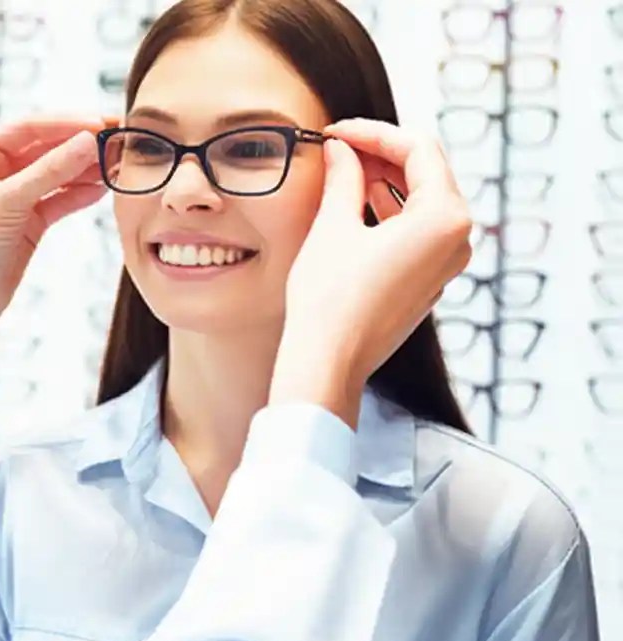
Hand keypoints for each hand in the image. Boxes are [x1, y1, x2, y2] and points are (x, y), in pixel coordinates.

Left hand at [0, 116, 111, 369]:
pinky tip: (104, 187)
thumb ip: (51, 170)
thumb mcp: (10, 202)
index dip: (66, 124)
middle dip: (82, 145)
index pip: (29, 128)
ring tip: (119, 163)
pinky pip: (60, 197)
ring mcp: (15, 193)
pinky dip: (81, 194)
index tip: (100, 124)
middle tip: (118, 139)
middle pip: (47, 147)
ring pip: (58, 172)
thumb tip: (89, 140)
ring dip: (86, 169)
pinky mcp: (30, 217)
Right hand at [270, 119, 472, 427]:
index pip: (418, 150)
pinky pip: (418, 230)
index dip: (374, 133)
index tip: (337, 132)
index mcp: (445, 218)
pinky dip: (389, 210)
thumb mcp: (334, 227)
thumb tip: (340, 150)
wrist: (329, 361)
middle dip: (381, 154)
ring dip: (384, 180)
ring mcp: (446, 262)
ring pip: (422, 201)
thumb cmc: (331, 299)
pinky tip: (356, 202)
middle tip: (338, 146)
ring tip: (343, 169)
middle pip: (426, 173)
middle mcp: (458, 238)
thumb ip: (343, 178)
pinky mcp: (429, 279)